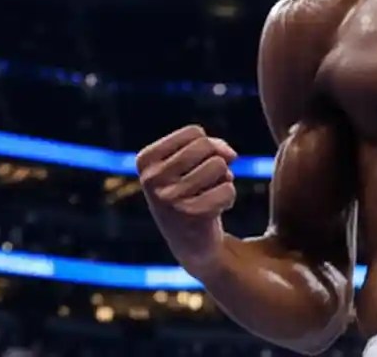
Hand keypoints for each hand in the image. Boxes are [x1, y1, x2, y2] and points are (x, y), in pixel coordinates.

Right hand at [136, 125, 238, 274]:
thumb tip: (231, 154)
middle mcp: (151, 179)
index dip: (208, 147)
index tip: (197, 168)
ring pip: (219, 166)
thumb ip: (212, 145)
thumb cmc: (193, 193)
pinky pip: (228, 189)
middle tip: (206, 183)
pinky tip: (213, 211)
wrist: (192, 244)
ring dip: (223, 180)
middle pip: (206, 146)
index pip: (194, 132)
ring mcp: (169, 198)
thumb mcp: (193, 162)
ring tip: (208, 196)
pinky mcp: (190, 215)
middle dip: (217, 162)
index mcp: (145, 161)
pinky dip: (228, 198)